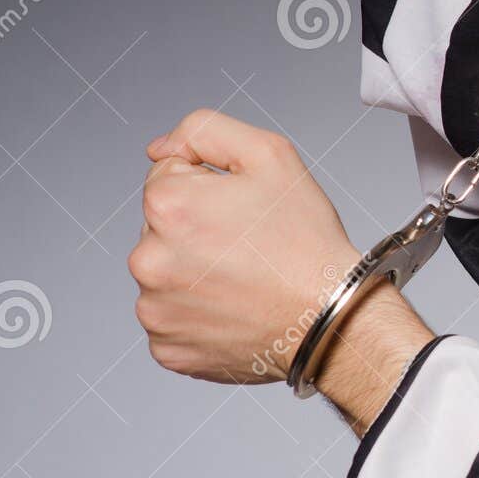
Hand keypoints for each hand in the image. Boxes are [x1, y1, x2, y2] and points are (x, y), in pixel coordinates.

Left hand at [128, 111, 425, 415]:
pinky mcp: (167, 347)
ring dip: (197, 272)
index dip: (211, 188)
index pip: (168, 177)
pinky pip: (174, 319)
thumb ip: (205, 129)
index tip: (243, 211)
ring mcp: (155, 310)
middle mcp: (148, 259)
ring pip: (167, 274)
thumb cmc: (307, 242)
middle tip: (250, 246)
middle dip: (199, 230)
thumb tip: (161, 149)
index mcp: (167, 205)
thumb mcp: (271, 154)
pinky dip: (200, 314)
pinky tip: (236, 309)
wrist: (330, 318)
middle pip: (162, 227)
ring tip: (246, 280)